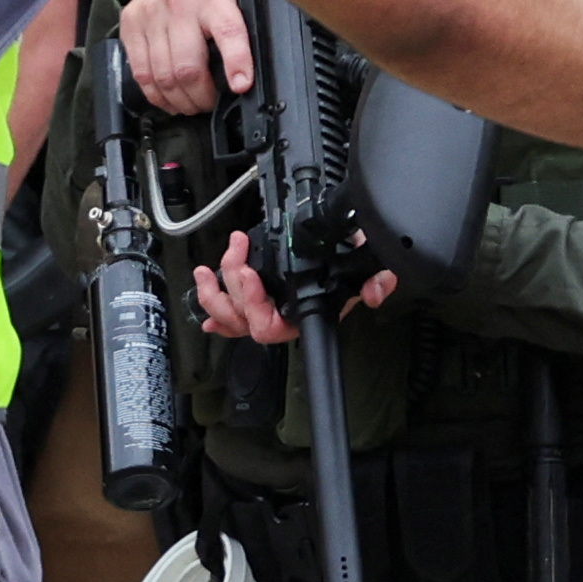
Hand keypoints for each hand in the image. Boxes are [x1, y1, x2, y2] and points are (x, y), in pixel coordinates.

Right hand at [118, 0, 247, 113]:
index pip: (228, 31)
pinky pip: (140, 72)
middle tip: (210, 103)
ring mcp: (150, 10)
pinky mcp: (131, 21)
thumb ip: (246, 28)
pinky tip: (169, 98)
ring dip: (180, 100)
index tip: (241, 86)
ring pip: (162, 75)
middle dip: (202, 96)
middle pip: (187, 66)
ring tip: (192, 104)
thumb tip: (251, 72)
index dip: (236, 63)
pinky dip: (156, 94)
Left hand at [190, 230, 397, 342]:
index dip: (254, 304)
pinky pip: (228, 316)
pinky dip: (213, 309)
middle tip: (237, 255)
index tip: (250, 273)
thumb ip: (375, 278)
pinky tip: (206, 292)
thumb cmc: (349, 269)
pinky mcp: (253, 302)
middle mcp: (279, 317)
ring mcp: (263, 311)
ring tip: (207, 271)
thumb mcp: (363, 265)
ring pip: (229, 318)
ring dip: (213, 296)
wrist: (344, 261)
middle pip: (243, 319)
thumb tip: (376, 289)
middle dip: (232, 286)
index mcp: (300, 315)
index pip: (272, 326)